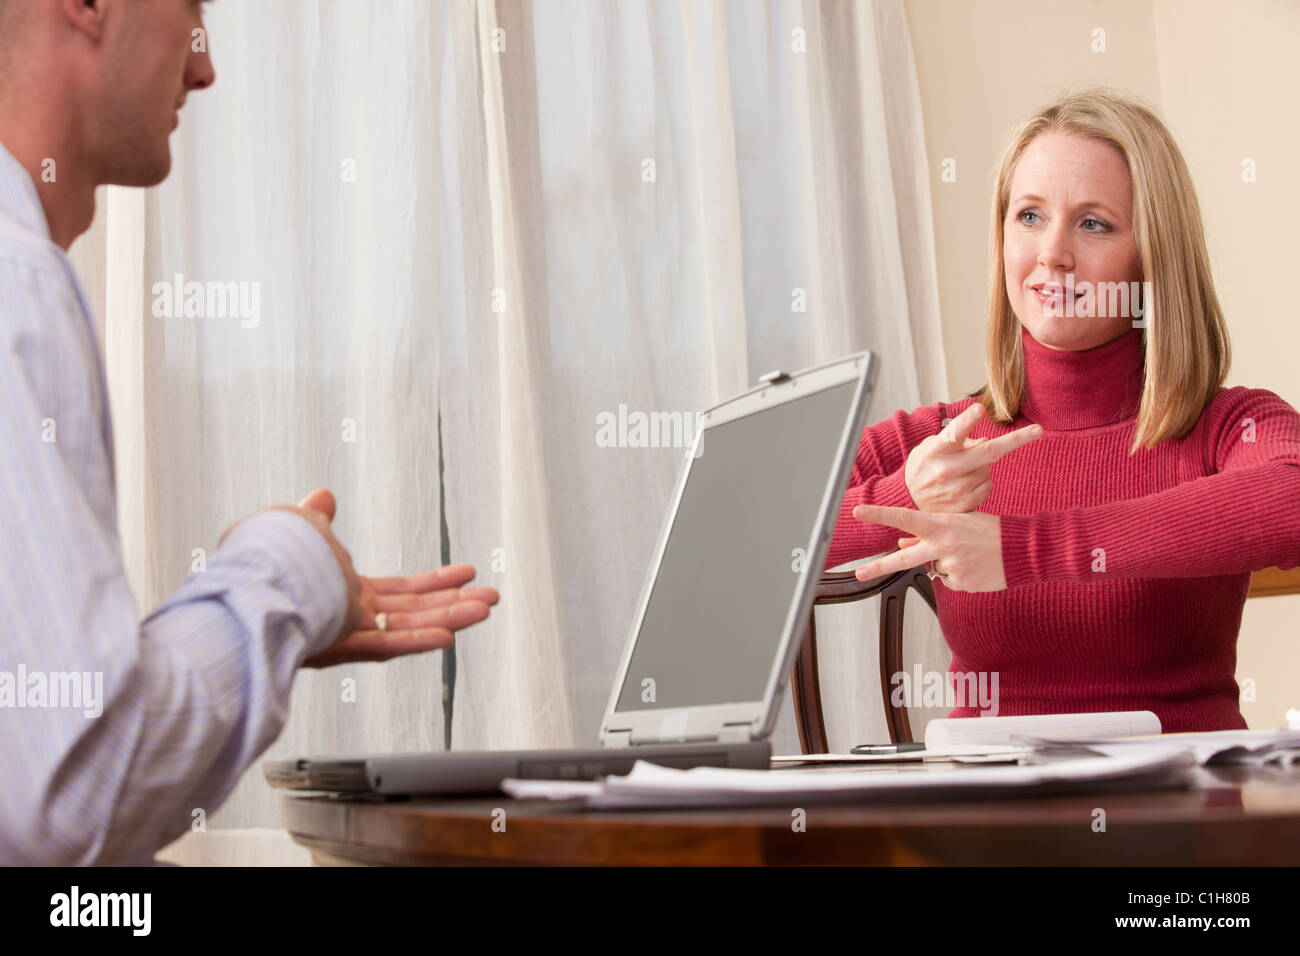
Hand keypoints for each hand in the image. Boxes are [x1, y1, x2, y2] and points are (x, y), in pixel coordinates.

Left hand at [221, 488, 498, 665]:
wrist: (238, 584)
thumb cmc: (259, 563)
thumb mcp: (297, 528)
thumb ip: (317, 519)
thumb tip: (322, 496)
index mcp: (342, 591)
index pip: (399, 589)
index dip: (435, 582)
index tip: (466, 574)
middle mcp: (349, 616)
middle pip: (415, 612)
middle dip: (455, 604)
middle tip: (491, 599)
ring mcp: (347, 631)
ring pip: (409, 627)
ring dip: (449, 618)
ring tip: (484, 610)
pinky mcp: (340, 643)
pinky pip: (386, 645)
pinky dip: (417, 641)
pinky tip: (448, 636)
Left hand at [851, 504, 1005, 591]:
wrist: (1023, 549)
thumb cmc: (989, 531)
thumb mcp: (958, 522)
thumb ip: (927, 534)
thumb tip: (901, 542)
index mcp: (941, 524)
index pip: (904, 517)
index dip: (879, 515)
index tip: (858, 512)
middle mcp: (942, 545)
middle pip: (903, 558)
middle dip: (878, 566)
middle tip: (858, 572)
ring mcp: (951, 566)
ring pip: (933, 568)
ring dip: (945, 563)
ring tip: (969, 554)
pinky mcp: (960, 583)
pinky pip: (948, 580)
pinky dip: (957, 575)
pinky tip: (974, 566)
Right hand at [904, 402, 1042, 511]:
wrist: (907, 504)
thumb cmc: (922, 468)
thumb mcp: (930, 448)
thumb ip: (957, 441)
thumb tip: (986, 441)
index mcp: (936, 450)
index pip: (953, 432)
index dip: (968, 420)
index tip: (980, 409)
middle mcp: (946, 469)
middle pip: (988, 452)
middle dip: (1017, 439)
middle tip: (1040, 430)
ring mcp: (956, 489)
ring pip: (988, 468)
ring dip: (981, 465)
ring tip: (959, 472)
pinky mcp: (964, 504)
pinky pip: (988, 486)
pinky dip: (981, 482)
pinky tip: (962, 485)